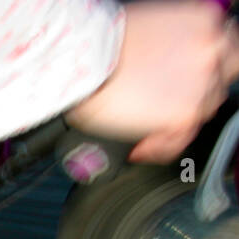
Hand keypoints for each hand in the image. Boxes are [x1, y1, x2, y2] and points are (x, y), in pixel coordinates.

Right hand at [66, 1, 238, 162]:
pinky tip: (141, 147)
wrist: (84, 61)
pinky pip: (180, 140)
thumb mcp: (151, 27)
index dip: (204, 69)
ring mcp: (201, 83)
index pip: (222, 51)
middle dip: (193, 95)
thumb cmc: (102, 45)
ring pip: (202, 112)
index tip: (186, 79)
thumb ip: (173, 43)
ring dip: (175, 122)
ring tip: (145, 128)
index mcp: (203, 21)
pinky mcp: (185, 114)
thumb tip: (169, 63)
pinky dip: (161, 148)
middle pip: (217, 82)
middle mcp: (209, 50)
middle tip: (164, 104)